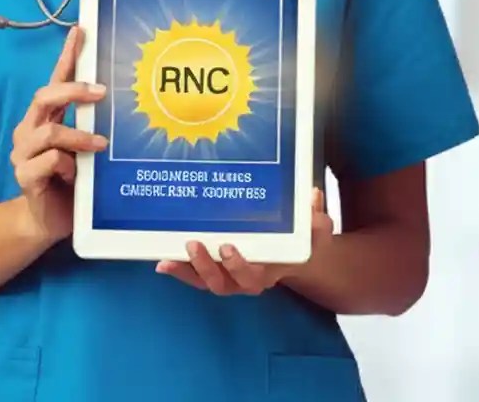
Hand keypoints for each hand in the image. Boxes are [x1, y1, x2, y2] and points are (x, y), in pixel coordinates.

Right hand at [11, 27, 107, 243]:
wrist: (47, 221)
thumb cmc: (70, 182)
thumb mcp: (83, 150)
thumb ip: (91, 128)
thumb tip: (120, 103)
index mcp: (44, 118)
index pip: (55, 80)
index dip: (67, 56)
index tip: (81, 32)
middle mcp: (29, 130)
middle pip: (45, 97)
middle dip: (74, 90)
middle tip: (102, 92)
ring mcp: (24, 152)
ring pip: (50, 131)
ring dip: (79, 136)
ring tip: (100, 145)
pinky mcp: (25, 176)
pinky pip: (49, 161)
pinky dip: (68, 165)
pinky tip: (76, 176)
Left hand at [156, 188, 334, 294]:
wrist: (297, 256)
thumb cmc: (302, 242)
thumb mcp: (316, 232)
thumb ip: (316, 218)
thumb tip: (312, 195)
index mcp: (269, 272)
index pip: (252, 276)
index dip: (238, 265)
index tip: (228, 246)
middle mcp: (245, 280)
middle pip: (222, 284)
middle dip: (206, 267)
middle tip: (194, 244)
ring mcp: (228, 277)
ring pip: (204, 282)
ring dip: (186, 271)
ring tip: (167, 259)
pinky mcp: (215, 271)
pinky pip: (196, 276)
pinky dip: (180, 271)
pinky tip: (162, 262)